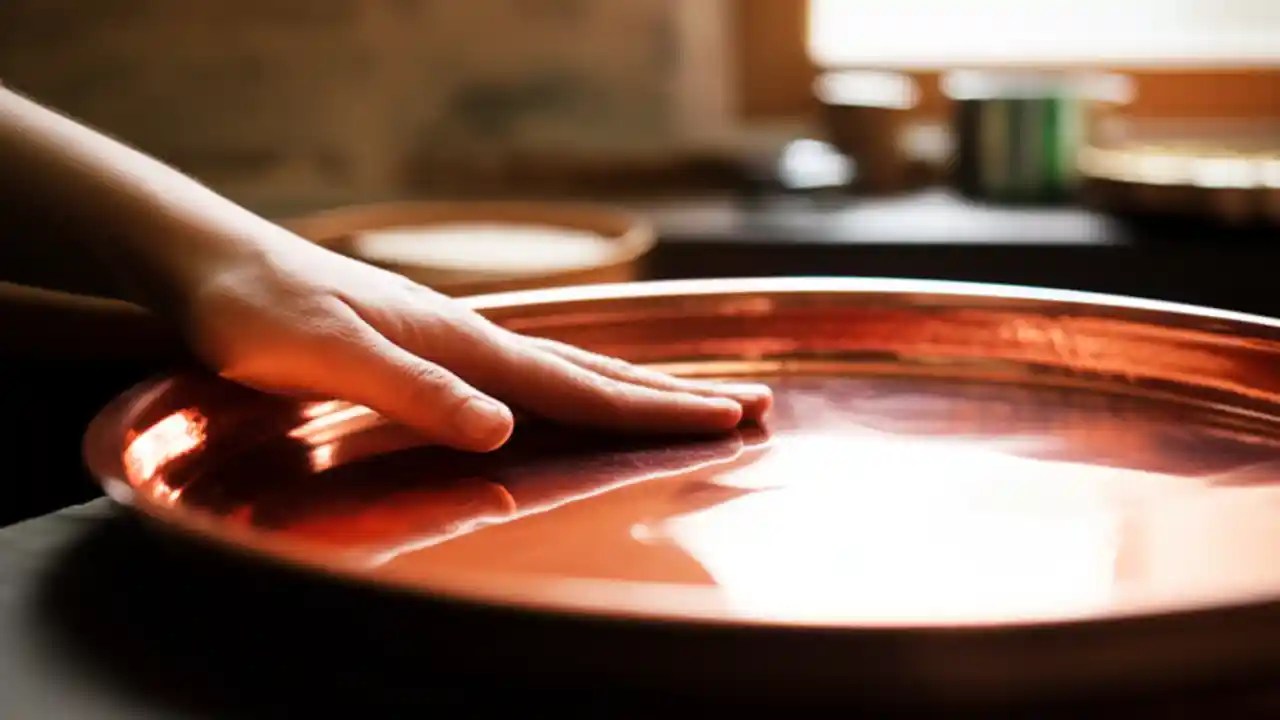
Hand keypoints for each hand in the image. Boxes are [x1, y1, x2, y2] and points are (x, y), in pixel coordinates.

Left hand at [181, 238, 771, 451]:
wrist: (213, 262)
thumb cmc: (258, 312)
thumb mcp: (327, 356)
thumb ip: (415, 392)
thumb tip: (504, 428)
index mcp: (462, 343)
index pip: (577, 386)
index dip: (653, 410)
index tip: (725, 419)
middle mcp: (473, 336)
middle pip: (594, 370)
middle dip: (673, 395)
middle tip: (751, 405)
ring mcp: (456, 337)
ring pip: (568, 366)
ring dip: (637, 386)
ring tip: (692, 396)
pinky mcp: (432, 345)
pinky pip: (530, 369)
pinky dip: (580, 382)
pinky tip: (581, 385)